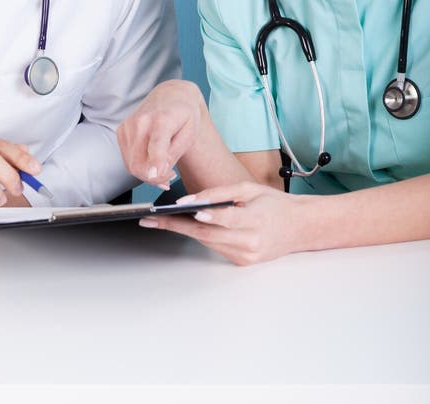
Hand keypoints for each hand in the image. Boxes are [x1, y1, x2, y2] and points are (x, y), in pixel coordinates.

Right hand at [117, 80, 204, 187]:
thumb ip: (174, 153)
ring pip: (132, 165)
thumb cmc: (183, 116)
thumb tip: (158, 172)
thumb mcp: (189, 134)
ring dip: (147, 174)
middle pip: (140, 163)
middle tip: (170, 177)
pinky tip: (152, 161)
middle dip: (155, 178)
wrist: (170, 95)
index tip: (156, 174)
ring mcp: (128, 125)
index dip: (156, 161)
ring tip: (164, 168)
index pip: (156, 143)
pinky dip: (140, 166)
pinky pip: (128, 160)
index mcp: (163, 119)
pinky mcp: (121, 130)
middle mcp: (141, 121)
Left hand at [138, 182, 308, 264]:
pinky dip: (201, 235)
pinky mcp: (242, 263)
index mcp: (255, 221)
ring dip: (183, 231)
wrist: (299, 227)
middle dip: (176, 226)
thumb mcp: (250, 189)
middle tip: (151, 220)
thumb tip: (193, 200)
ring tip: (160, 220)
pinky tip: (186, 226)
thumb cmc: (274, 204)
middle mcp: (250, 243)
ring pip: (207, 242)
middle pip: (207, 234)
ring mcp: (245, 256)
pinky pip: (215, 247)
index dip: (203, 214)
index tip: (182, 209)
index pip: (225, 218)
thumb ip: (222, 193)